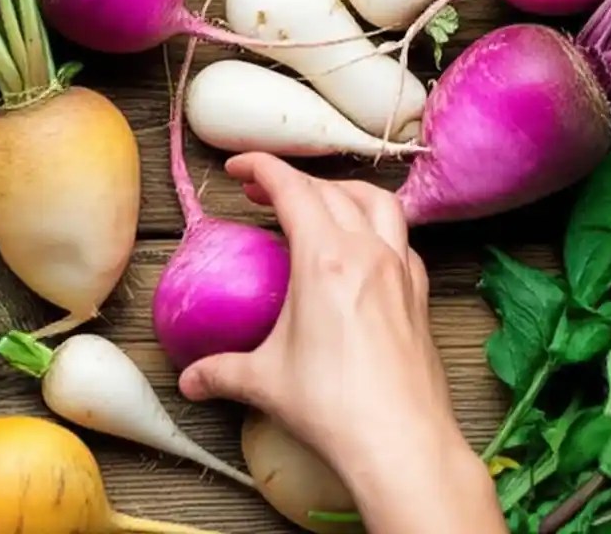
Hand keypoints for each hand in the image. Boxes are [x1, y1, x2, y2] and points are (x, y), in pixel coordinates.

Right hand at [178, 153, 502, 533]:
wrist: (402, 442)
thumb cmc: (333, 407)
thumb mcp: (264, 382)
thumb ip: (221, 373)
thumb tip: (190, 380)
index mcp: (326, 259)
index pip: (292, 189)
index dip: (261, 168)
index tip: (238, 168)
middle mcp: (369, 253)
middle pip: (331, 190)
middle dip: (293, 181)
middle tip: (262, 193)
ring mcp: (401, 272)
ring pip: (379, 204)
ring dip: (344, 193)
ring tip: (319, 204)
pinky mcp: (420, 297)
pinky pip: (401, 241)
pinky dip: (378, 229)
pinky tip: (362, 252)